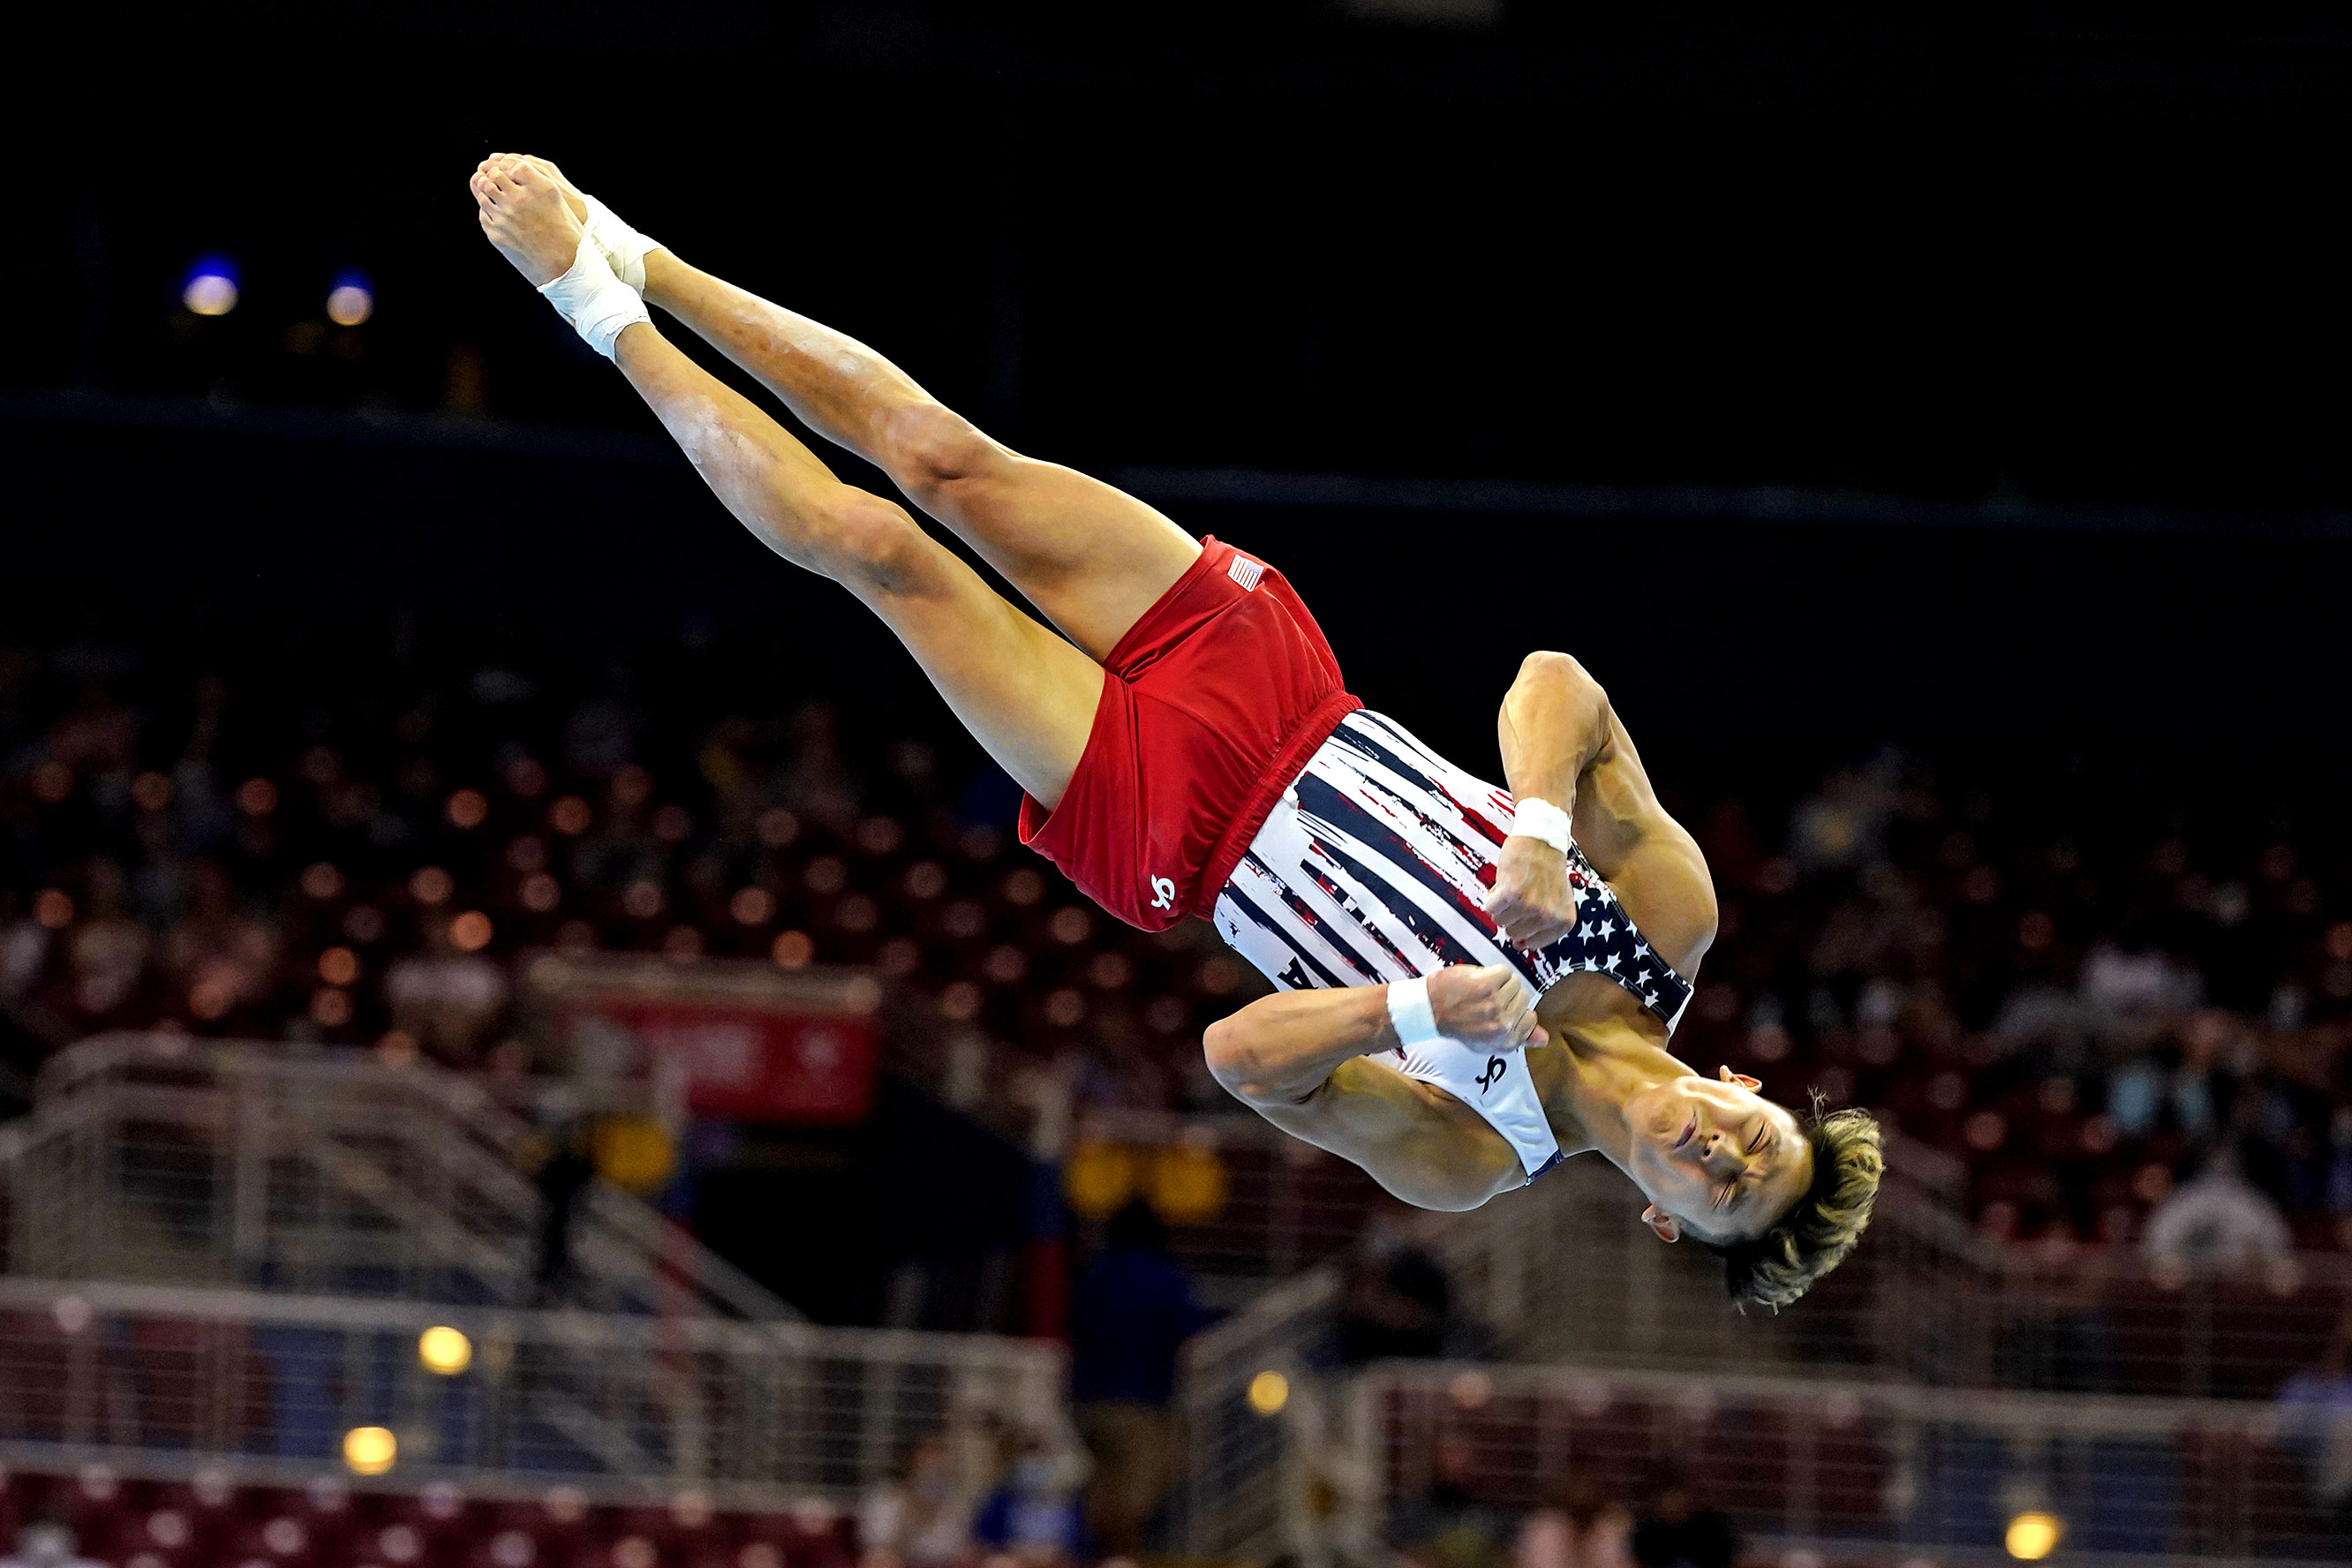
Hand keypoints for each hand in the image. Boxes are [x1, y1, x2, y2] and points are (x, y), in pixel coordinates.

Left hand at [1425, 964, 1547, 1050]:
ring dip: (1499, 983)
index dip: (1515, 1011)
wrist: (1429, 1009)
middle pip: (1524, 998)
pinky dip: (1492, 973)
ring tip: (1480, 992)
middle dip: (1507, 996)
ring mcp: (1496, 1004)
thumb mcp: (1488, 1040)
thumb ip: (1519, 1037)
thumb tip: (1544, 1038)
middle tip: (1485, 1002)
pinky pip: (1505, 972)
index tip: (1499, 1012)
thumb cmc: (1457, 1023)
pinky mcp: (1488, 984)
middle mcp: (1503, 1025)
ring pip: (1515, 983)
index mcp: (1505, 1041)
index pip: (1531, 1019)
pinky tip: (1478, 982)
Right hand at [1483, 836, 1578, 949]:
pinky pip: (1490, 908)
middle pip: (1514, 934)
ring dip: (1502, 907)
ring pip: (1500, 922)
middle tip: (1520, 895)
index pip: (1534, 943)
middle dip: (1512, 916)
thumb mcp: (1556, 901)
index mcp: (1563, 921)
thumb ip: (1542, 925)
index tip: (1525, 915)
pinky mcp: (1512, 894)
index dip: (1524, 929)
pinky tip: (1503, 885)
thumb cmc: (1548, 868)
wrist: (1542, 840)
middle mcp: (1548, 917)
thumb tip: (1519, 945)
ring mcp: (1530, 907)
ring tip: (1513, 888)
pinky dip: (1492, 898)